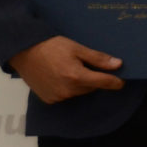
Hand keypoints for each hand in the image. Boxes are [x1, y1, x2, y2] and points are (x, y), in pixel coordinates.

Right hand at [8, 35, 123, 103]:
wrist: (24, 52)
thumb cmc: (52, 47)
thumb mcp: (77, 48)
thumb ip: (98, 58)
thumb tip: (118, 65)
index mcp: (76, 76)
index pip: (103, 82)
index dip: (115, 82)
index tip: (122, 81)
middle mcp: (68, 90)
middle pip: (91, 87)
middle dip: (94, 78)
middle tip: (86, 65)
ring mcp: (57, 97)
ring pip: (79, 92)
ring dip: (81, 84)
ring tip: (70, 69)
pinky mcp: (49, 99)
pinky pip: (66, 95)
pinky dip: (68, 88)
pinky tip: (60, 76)